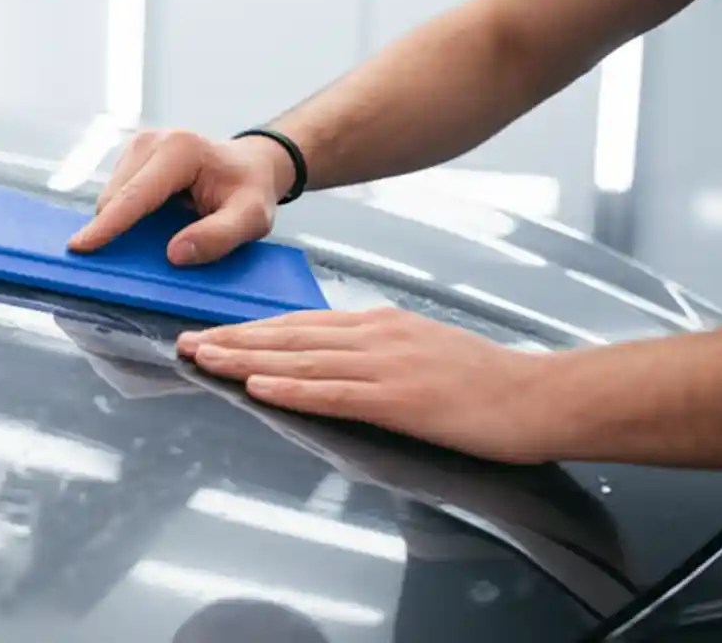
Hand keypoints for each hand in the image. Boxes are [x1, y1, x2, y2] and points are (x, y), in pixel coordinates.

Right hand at [68, 129, 293, 264]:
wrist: (251, 165)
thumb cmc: (251, 190)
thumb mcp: (251, 218)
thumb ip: (218, 237)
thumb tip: (174, 254)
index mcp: (179, 151)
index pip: (135, 195)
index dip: (109, 225)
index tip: (80, 246)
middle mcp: (152, 141)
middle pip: (115, 197)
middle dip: (113, 230)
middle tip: (127, 262)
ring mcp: (138, 146)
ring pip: (110, 197)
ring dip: (120, 224)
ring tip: (151, 238)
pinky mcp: (132, 157)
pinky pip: (116, 195)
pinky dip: (123, 216)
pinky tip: (146, 227)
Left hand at [178, 308, 558, 464]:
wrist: (537, 396)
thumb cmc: (482, 380)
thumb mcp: (421, 347)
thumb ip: (374, 348)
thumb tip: (331, 354)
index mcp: (378, 323)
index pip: (300, 323)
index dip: (251, 328)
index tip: (211, 330)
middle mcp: (375, 335)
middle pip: (289, 336)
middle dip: (232, 338)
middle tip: (184, 342)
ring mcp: (386, 365)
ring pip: (301, 359)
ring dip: (246, 358)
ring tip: (203, 358)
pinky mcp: (399, 398)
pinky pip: (334, 393)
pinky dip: (292, 389)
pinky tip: (259, 387)